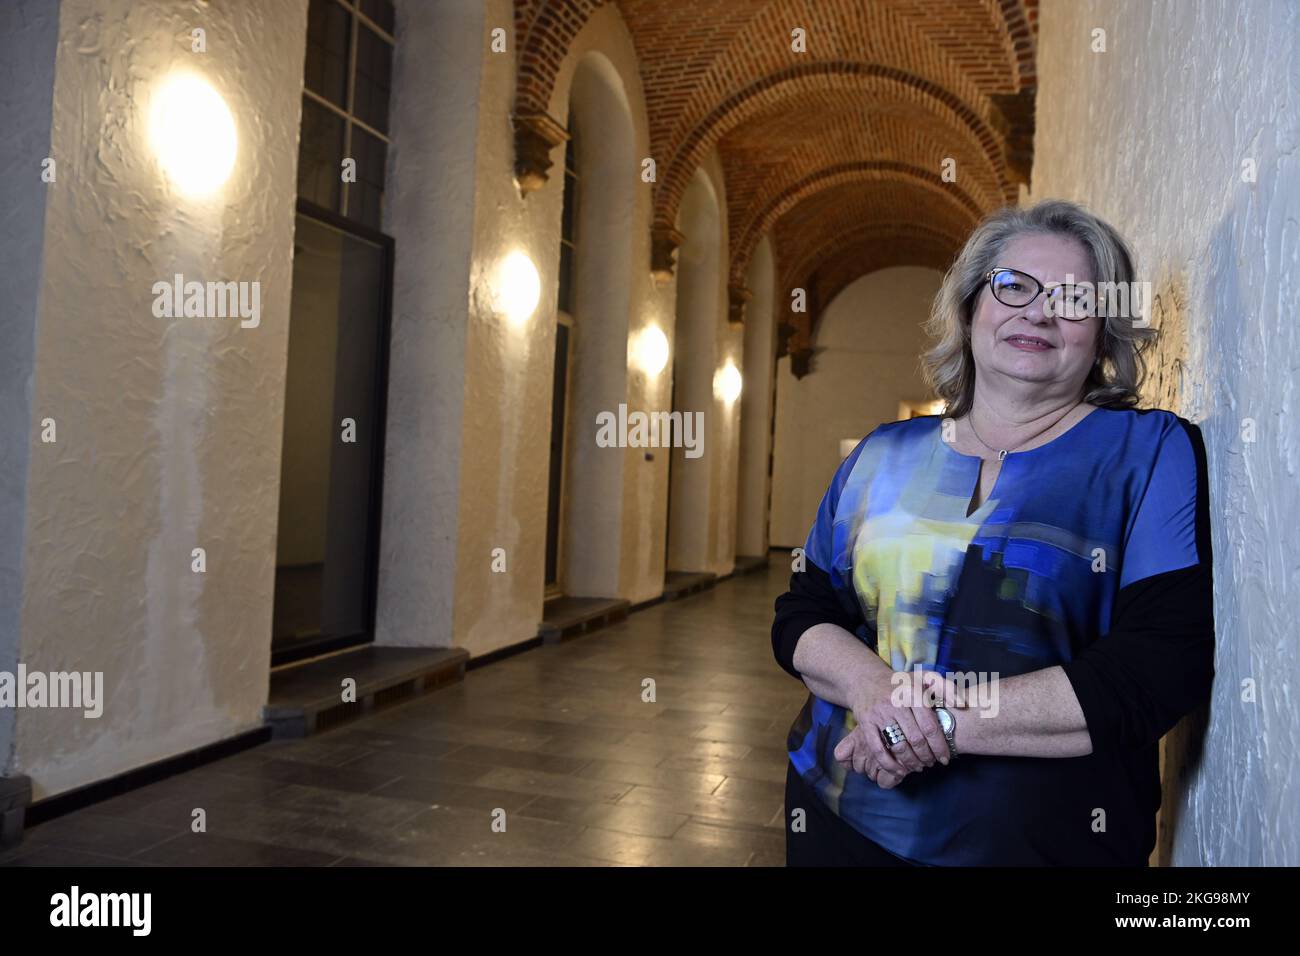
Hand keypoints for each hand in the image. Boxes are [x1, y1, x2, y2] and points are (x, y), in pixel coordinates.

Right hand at [833, 668, 951, 787]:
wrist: (866, 679)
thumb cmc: (901, 683)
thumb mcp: (924, 678)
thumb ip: (946, 688)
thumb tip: (962, 704)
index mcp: (913, 692)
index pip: (930, 726)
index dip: (940, 746)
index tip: (945, 758)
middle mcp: (895, 703)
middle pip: (916, 739)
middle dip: (927, 756)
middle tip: (931, 763)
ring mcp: (879, 714)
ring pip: (898, 746)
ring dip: (911, 762)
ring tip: (918, 766)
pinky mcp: (865, 723)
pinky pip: (878, 750)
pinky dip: (889, 765)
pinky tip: (899, 770)